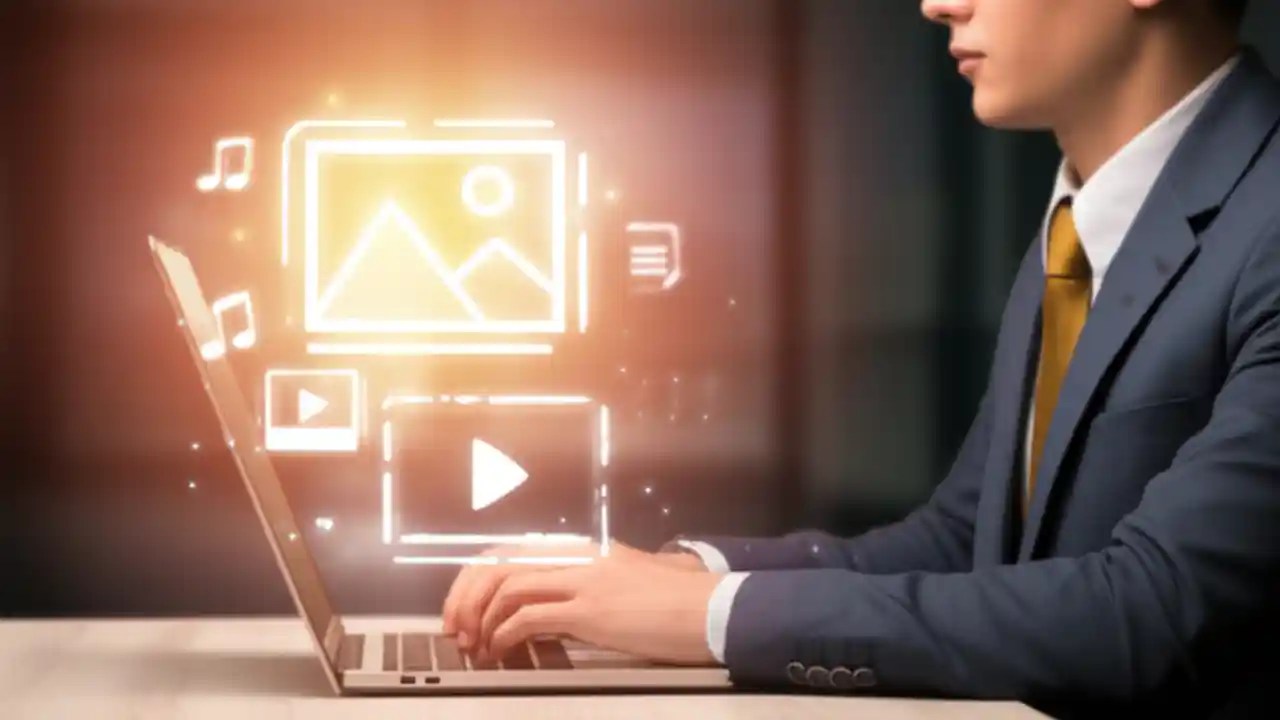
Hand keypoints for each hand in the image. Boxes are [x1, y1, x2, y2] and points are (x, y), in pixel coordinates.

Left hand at [441, 541, 706, 648]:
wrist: (711, 608)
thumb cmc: (674, 603)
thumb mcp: (621, 582)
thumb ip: (582, 586)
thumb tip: (544, 610)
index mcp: (582, 548)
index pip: (510, 550)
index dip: (475, 578)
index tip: (462, 606)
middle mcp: (578, 556)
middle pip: (498, 562)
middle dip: (465, 595)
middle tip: (456, 628)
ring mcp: (584, 579)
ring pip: (507, 586)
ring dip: (480, 618)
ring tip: (476, 645)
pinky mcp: (592, 608)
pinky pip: (528, 617)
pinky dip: (504, 635)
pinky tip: (501, 651)